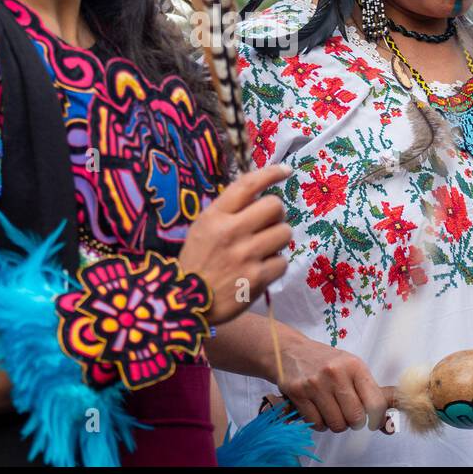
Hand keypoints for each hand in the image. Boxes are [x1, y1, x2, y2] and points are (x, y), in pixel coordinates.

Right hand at [178, 163, 291, 325]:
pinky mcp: (257, 278)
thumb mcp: (203, 228)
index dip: (270, 173)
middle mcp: (231, 231)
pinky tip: (261, 270)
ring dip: (278, 240)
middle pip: (274, 206)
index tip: (286, 171)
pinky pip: (282, 262)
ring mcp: (246, 255)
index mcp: (215, 216)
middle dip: (276, 214)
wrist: (187, 302)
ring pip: (284, 233)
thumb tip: (260, 195)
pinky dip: (275, 266)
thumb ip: (228, 211)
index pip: (248, 185)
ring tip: (264, 250)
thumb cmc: (198, 261)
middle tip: (268, 225)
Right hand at [277, 334, 388, 432]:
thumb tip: (389, 424)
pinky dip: (319, 423)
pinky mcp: (298, 393)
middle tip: (348, 413)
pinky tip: (317, 410)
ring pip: (336, 424)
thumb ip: (371, 393)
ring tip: (331, 410)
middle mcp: (336, 373)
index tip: (373, 421)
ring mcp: (315, 384)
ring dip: (335, 423)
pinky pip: (316, 424)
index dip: (377, 419)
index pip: (375, 403)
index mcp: (354, 366)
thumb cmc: (326, 362)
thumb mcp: (352, 368)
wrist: (291, 350)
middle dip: (353, 422)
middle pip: (355, 418)